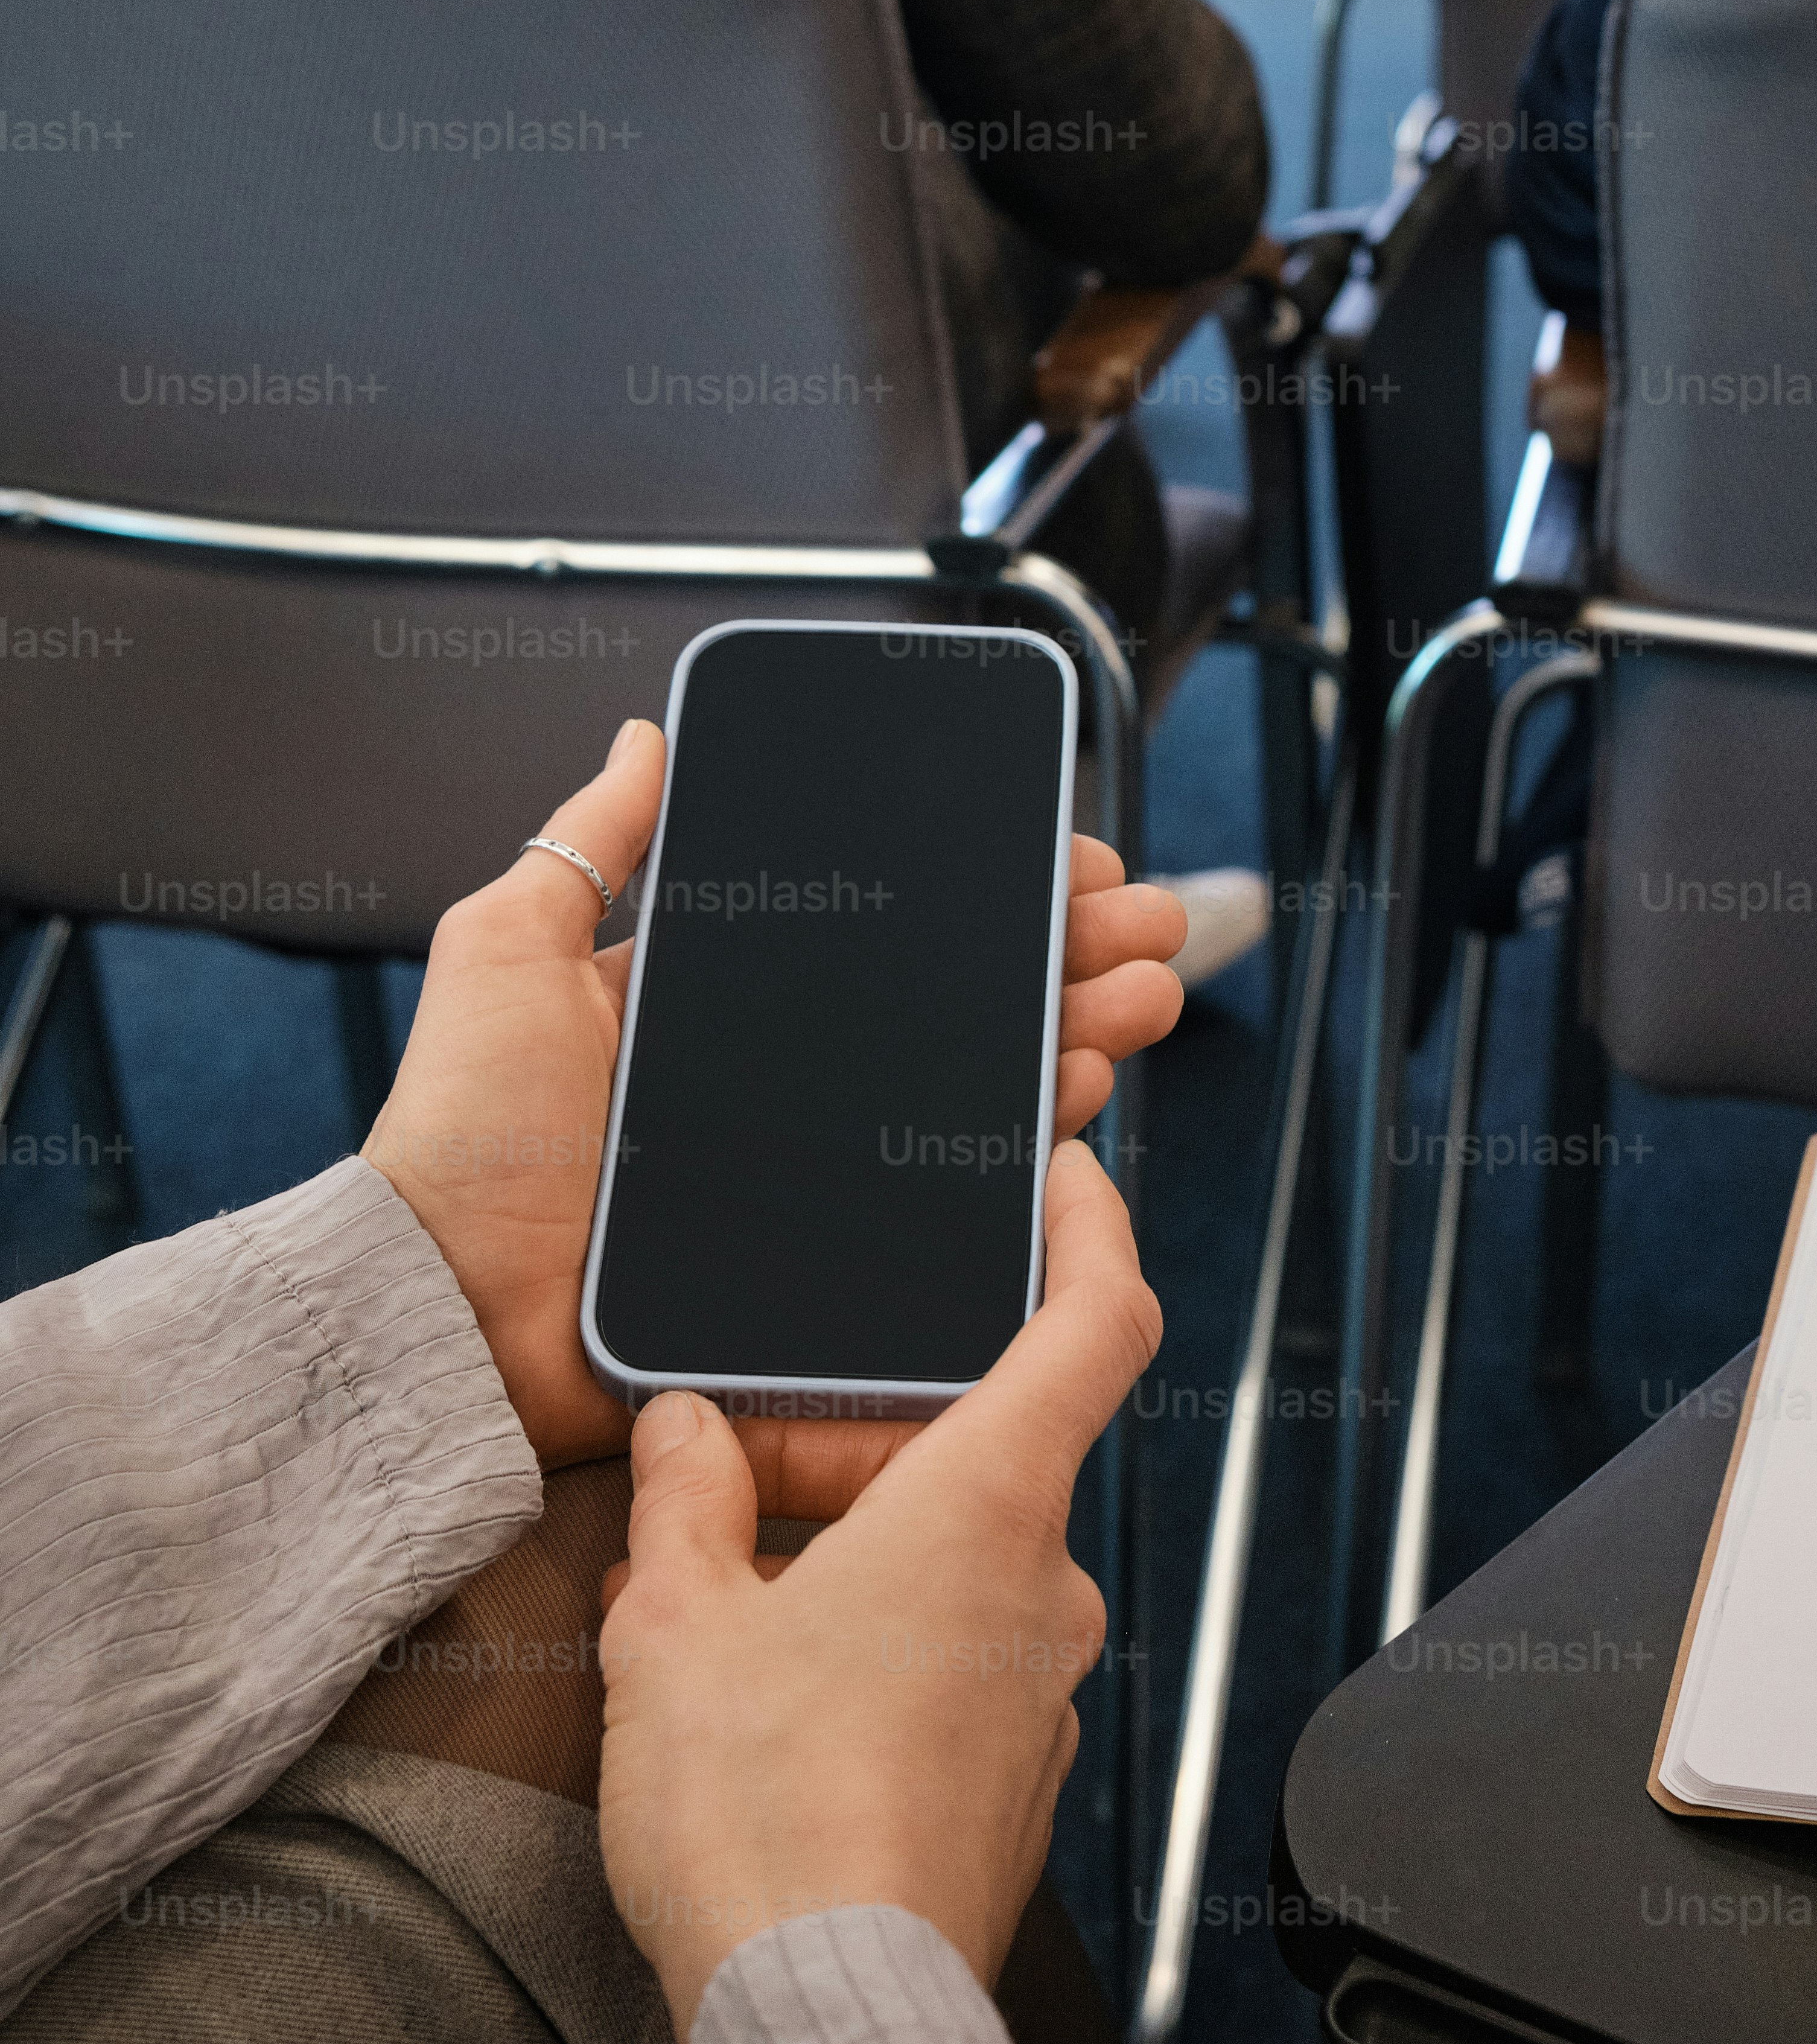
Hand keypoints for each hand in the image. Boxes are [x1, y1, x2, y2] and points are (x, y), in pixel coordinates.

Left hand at [365, 723, 1186, 1470]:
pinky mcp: (828, 1264)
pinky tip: (1082, 1099)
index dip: (978, 897)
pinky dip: (1033, 1153)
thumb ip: (584, 844)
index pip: (883, 936)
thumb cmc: (464, 1138)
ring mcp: (813, 1179)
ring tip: (1140, 997)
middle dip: (1064, 960)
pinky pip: (956, 1208)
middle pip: (956, 1010)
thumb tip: (643, 736)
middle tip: (1141, 926)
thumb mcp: (507, 951)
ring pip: (979, 1099)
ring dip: (1075, 1037)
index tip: (1059, 861)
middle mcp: (782, 1089)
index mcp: (722, 1011)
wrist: (448, 1306)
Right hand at [597, 1141, 1159, 2043]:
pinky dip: (876, 1637)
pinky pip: (954, 1659)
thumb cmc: (767, 1819)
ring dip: (860, 1548)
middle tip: (748, 1449)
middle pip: (987, 1449)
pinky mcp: (1012, 1778)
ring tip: (721, 1583)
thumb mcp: (677, 1623)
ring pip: (961, 1561)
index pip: (1099, 1319)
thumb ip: (686, 1503)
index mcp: (991, 1506)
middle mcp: (1044, 1586)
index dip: (1096, 1225)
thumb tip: (685, 1435)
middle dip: (870, 1436)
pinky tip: (770, 1682)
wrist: (825, 2017)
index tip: (1071, 1171)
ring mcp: (1039, 1689)